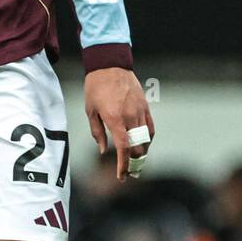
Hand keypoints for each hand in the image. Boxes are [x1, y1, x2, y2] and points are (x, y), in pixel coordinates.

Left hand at [84, 68, 153, 182]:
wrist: (110, 65)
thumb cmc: (96, 87)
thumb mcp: (90, 111)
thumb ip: (97, 133)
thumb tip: (103, 150)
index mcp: (115, 119)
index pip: (124, 148)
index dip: (123, 165)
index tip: (122, 176)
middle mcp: (130, 117)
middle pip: (139, 147)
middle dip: (134, 162)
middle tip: (129, 171)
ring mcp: (140, 111)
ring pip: (147, 139)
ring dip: (142, 153)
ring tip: (137, 161)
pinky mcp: (145, 106)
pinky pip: (151, 127)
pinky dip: (149, 139)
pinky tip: (144, 145)